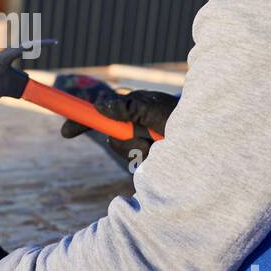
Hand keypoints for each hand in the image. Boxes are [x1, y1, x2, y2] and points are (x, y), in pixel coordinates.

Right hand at [60, 89, 178, 162]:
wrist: (205, 134)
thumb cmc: (181, 115)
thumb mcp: (153, 108)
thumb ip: (127, 107)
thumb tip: (99, 106)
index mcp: (129, 109)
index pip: (98, 116)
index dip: (80, 122)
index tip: (65, 132)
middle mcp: (132, 126)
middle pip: (114, 141)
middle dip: (131, 142)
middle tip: (151, 137)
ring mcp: (141, 143)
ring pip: (128, 153)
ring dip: (146, 150)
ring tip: (165, 143)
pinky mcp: (148, 159)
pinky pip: (140, 164)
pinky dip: (153, 159)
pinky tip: (165, 152)